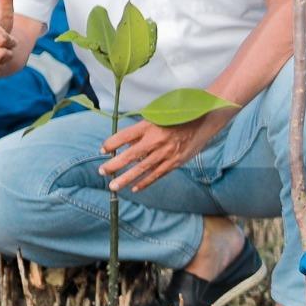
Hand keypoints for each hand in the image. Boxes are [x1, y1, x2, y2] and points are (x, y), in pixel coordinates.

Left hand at [98, 112, 219, 193]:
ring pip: (142, 169)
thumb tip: (125, 144)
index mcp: (149, 126)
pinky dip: (145, 182)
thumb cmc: (177, 117)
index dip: (111, 144)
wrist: (203, 120)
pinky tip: (135, 188)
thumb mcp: (157, 117)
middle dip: (114, 166)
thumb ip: (141, 130)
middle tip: (102, 172)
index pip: (124, 136)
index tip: (102, 149)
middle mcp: (156, 140)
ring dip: (126, 179)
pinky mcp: (175, 162)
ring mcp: (166, 153)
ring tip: (114, 186)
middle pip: (130, 156)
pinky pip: (157, 174)